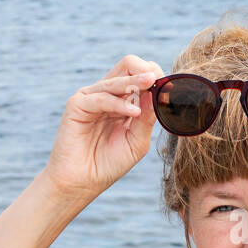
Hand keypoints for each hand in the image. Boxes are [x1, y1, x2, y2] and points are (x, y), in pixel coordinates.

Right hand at [43, 54, 164, 198]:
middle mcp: (107, 94)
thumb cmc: (109, 163)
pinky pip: (101, 97)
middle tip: (160, 80)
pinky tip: (133, 112)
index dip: (156, 77)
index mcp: (123, 100)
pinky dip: (119, 104)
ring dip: (136, 83)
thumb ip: (147, 117)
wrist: (83, 182)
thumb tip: (159, 92)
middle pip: (128, 65)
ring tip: (152, 86)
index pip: (140, 74)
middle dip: (147, 70)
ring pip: (116, 79)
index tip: (170, 88)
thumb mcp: (137, 140)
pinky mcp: (77, 104)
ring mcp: (91, 97)